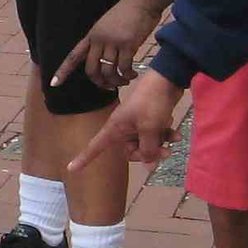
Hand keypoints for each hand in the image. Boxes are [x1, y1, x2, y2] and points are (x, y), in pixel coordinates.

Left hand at [53, 0, 168, 89]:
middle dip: (99, 83)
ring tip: (125, 80)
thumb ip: (102, 40)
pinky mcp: (127, 44)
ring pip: (108, 71)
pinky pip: (124, 67)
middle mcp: (99, 40)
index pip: (73, 56)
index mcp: (91, 36)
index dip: (63, 71)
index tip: (54, 84)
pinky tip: (133, 74)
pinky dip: (128, 75)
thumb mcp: (107, 25)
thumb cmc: (128, 12)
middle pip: (91, 70)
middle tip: (110, 87)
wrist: (143, 0)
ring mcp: (112, 42)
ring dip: (117, 81)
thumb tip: (105, 60)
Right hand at [68, 69, 184, 174]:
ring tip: (173, 139)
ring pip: (146, 143)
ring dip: (160, 143)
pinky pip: (154, 134)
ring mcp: (137, 123)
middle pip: (131, 151)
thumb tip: (149, 167)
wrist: (167, 79)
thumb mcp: (149, 128)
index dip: (83, 158)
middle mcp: (123, 127)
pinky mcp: (149, 119)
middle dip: (148, 152)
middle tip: (164, 151)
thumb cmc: (152, 102)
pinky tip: (176, 134)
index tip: (71, 169)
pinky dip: (165, 134)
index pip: (95, 146)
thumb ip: (148, 149)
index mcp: (115, 128)